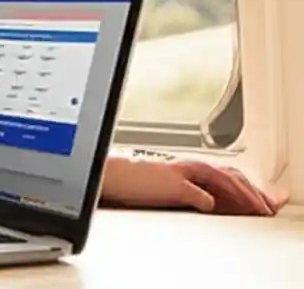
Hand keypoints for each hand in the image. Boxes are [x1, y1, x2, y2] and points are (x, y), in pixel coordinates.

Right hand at [101, 155, 285, 215]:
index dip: (248, 189)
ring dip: (242, 194)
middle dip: (254, 191)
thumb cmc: (132, 184)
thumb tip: (209, 203)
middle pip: (231, 175)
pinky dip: (209, 196)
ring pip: (222, 178)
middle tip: (268, 206)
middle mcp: (188, 167)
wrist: (107, 177)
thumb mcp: (168, 190)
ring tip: (255, 208)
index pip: (227, 176)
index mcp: (188, 169)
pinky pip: (196, 189)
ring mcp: (180, 172)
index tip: (262, 202)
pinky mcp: (170, 182)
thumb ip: (191, 193)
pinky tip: (214, 206)